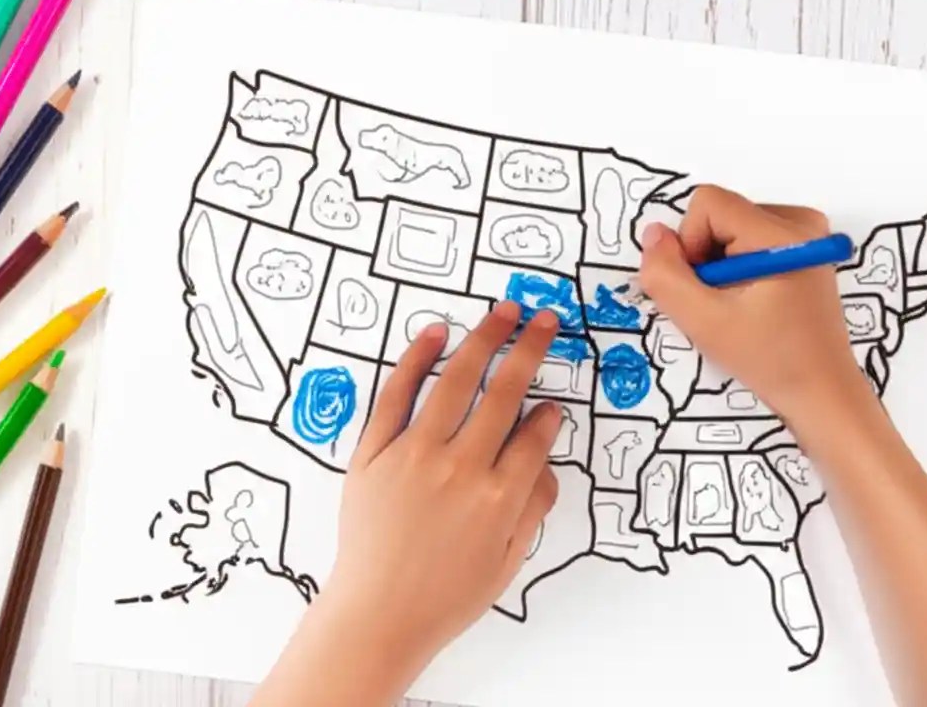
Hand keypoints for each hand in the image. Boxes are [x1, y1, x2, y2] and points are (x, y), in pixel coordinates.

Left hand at [325, 301, 561, 668]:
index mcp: (499, 498)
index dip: (549, 415)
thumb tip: (546, 461)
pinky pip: (396, 395)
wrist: (377, 616)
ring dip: (484, 340)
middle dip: (530, 350)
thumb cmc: (446, 596)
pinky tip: (436, 333)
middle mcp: (460, 468)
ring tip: (503, 311)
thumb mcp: (509, 561)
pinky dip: (416, 359)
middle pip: (504, 393)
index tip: (552, 405)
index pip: (535, 437)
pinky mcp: (374, 453)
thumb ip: (533, 508)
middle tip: (545, 319)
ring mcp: (414, 455)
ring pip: (455, 382)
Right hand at [638, 185, 870, 433]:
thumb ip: (666, 276)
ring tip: (740, 306)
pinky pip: (748, 239)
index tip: (705, 287)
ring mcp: (806, 234)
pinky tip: (752, 302)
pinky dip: (737, 268)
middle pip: (720, 214)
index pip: (708, 203)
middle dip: (706, 257)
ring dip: (720, 266)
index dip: (689, 243)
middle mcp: (801, 222)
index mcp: (782, 233)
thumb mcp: (705, 322)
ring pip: (730, 227)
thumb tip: (652, 234)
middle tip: (723, 304)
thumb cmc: (769, 359)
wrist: (821, 391)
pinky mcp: (804, 249)